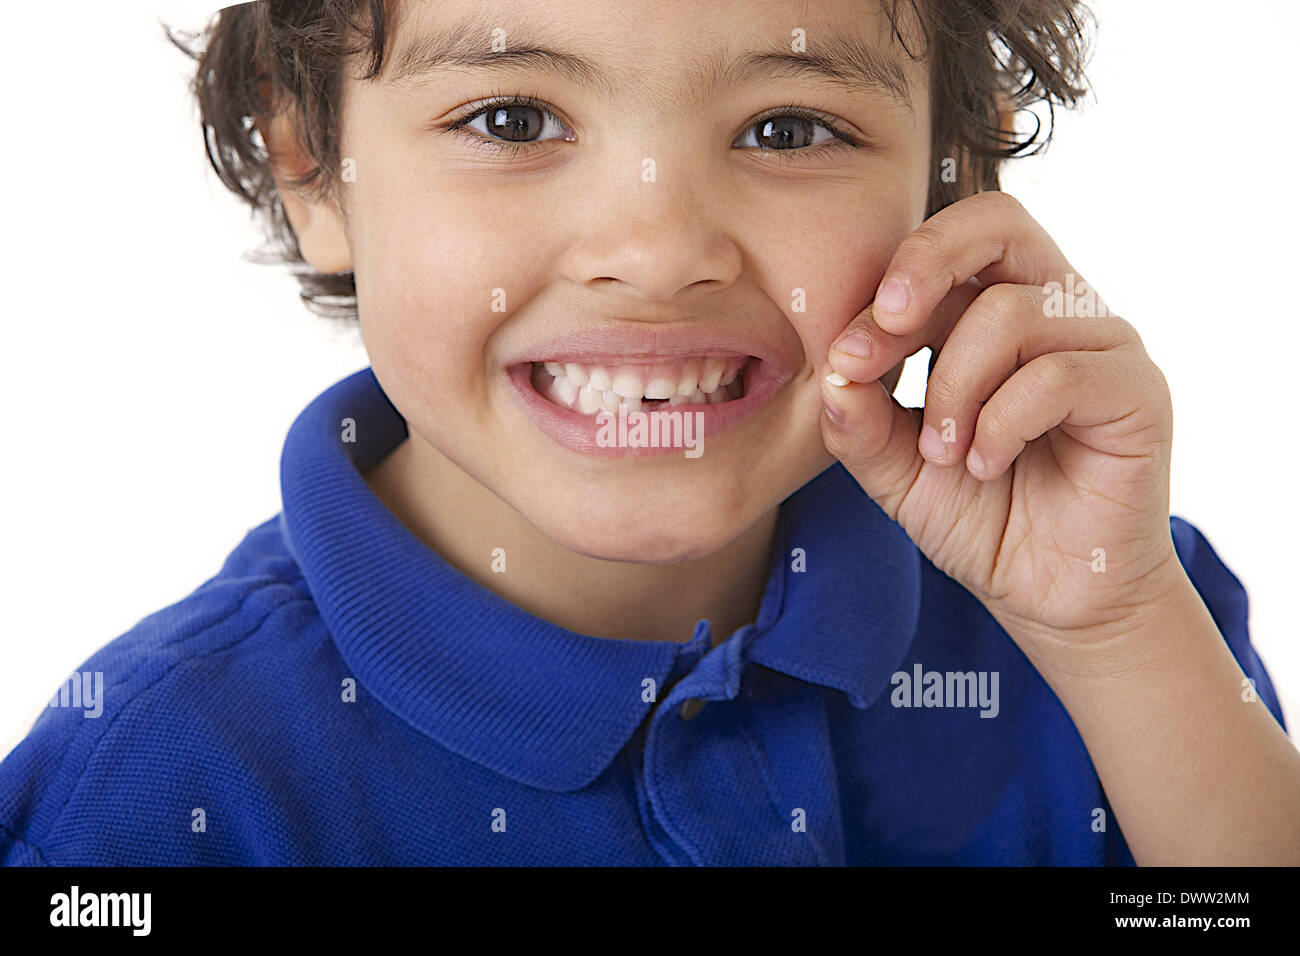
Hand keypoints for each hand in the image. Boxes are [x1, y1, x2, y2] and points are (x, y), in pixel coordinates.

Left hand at [820, 192, 1181, 651]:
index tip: (843, 357)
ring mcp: (1103, 345)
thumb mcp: (897, 470)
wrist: (1050, 595)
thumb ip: (860, 421)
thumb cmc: (980, 517)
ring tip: (945, 452)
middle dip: (925, 265)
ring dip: (955, 387)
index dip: (887, 286)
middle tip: (885, 325)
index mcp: (997, 310)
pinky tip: (986, 465)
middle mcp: (1057, 309)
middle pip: (998, 224)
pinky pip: (1058, 375)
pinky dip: (1001, 424)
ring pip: (1012, 313)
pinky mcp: (1137, 391)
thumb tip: (833, 370)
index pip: (947, 249)